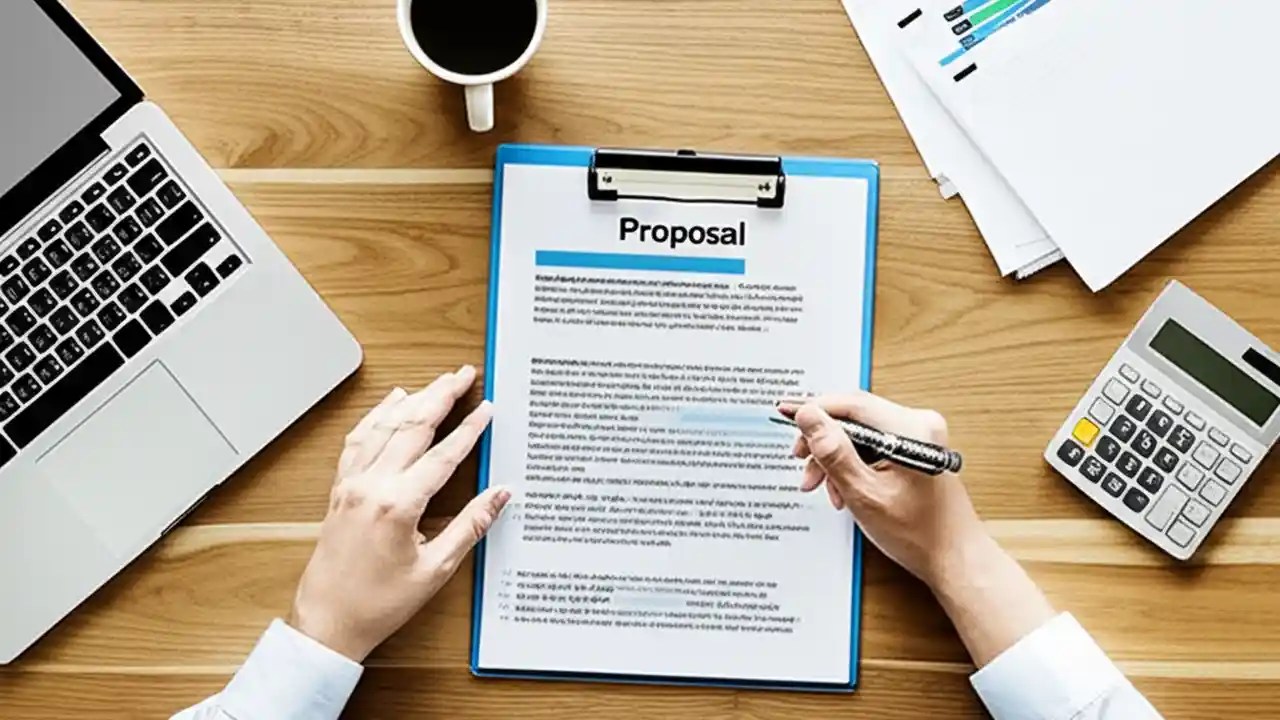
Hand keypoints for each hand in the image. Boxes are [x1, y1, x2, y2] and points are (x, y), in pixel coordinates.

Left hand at [288, 366, 509, 661]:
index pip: (443, 454)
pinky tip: (390, 404)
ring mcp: (351, 484)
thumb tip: (500, 495)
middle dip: (441, 396)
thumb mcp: (436, 569)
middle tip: (464, 375)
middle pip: (412, 426)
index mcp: (398, 504)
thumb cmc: (378, 604)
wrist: (327, 622)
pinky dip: (376, 416)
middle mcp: (371, 486)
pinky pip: (358, 440)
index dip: (470, 428)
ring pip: (383, 426)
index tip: (487, 408)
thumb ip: (470, 526)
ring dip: (412, 399)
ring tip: (435, 383)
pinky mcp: (339, 489)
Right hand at [780, 393, 985, 590]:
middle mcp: (918, 425)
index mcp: (911, 429)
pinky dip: (852, 464)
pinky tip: (843, 489)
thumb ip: (834, 452)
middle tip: (804, 466)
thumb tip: (809, 417)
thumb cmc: (919, 534)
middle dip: (823, 444)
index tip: (785, 411)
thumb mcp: (864, 493)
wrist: (954, 558)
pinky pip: (872, 446)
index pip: (851, 404)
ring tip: (823, 487)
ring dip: (835, 458)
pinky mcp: (914, 449)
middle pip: (853, 418)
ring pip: (859, 434)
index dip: (813, 408)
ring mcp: (918, 437)